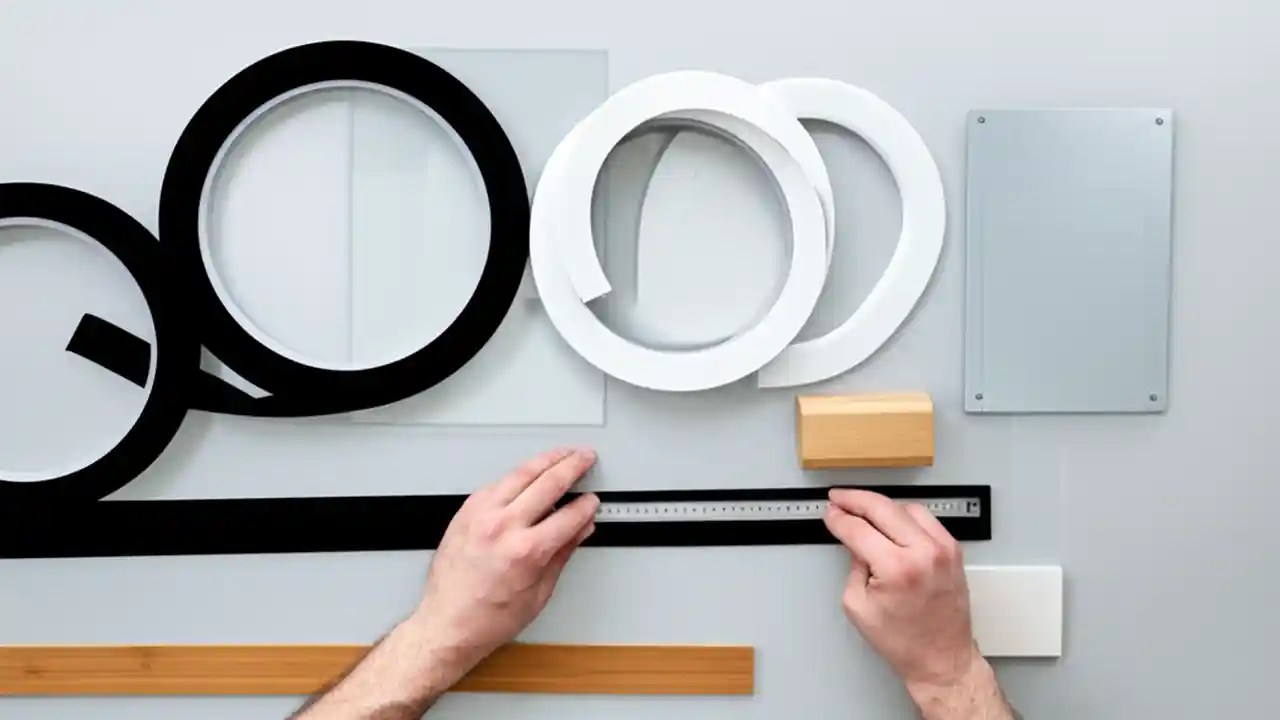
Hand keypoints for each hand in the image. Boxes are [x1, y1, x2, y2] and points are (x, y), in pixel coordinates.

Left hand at [289, 449, 599, 718]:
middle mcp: (502, 528)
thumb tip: (579, 530)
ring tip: (562, 454)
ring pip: (520, 473)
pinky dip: (516, 474)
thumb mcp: (539, 592)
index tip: (592, 502)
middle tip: (584, 458)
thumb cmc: (487, 618)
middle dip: (572, 467)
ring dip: (545, 459)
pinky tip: (528, 471)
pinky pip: (496, 483)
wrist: (447, 624)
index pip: (568, 515)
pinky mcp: (466, 512)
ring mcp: (481, 516)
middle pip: (547, 483)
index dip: (586, 506)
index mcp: (526, 552)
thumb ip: (562, 554)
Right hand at [824, 489, 1013, 718]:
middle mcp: (924, 553)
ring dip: (881, 506)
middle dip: (855, 499)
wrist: (941, 658)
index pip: (858, 529)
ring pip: (905, 507)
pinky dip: (905, 515)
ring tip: (864, 511)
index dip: (838, 518)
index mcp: (897, 569)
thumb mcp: (858, 605)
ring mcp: (943, 550)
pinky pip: (926, 519)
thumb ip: (853, 565)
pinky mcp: (953, 551)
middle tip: (840, 498)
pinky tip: (891, 520)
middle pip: (882, 507)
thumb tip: (854, 538)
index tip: (830, 513)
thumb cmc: (904, 641)